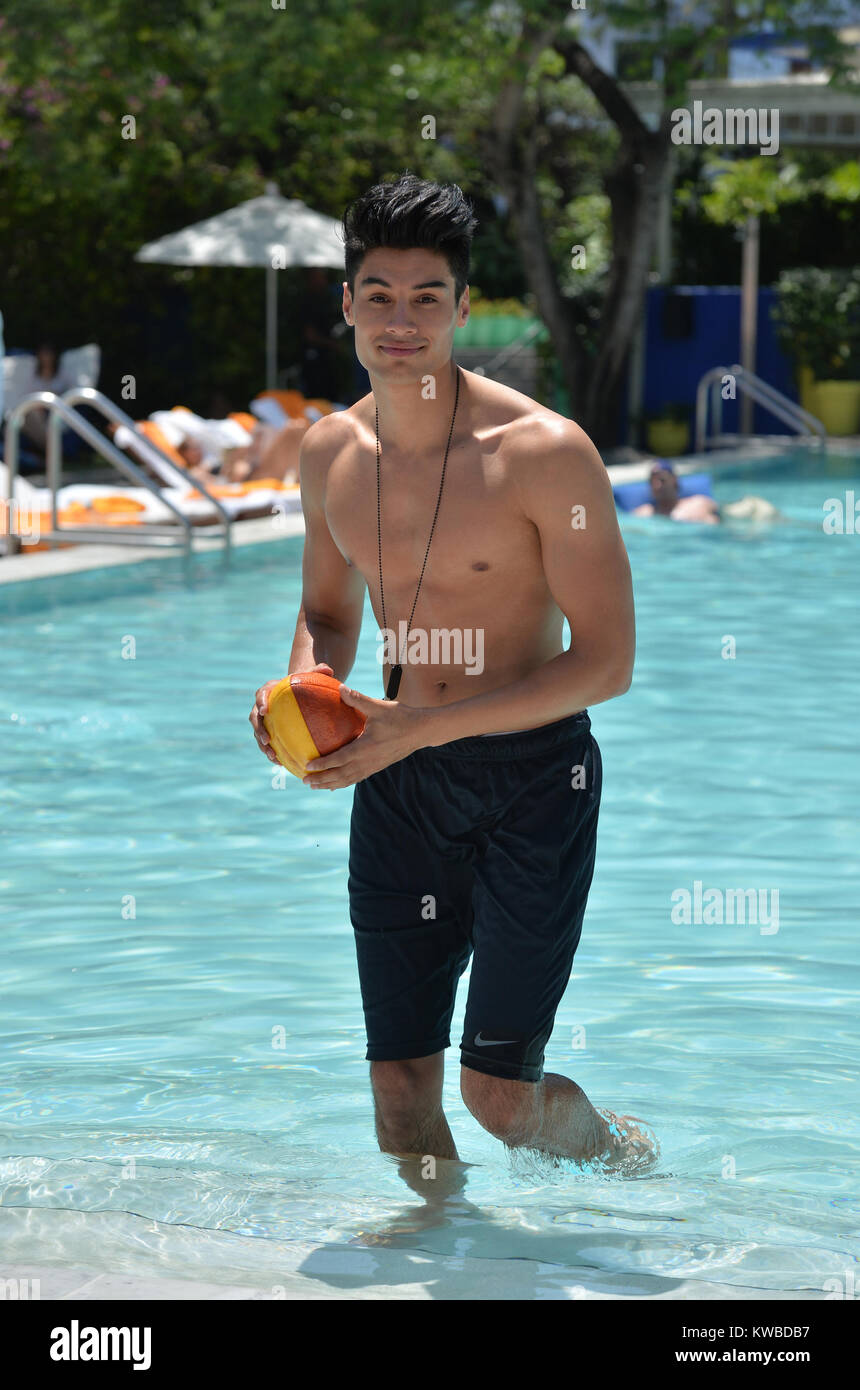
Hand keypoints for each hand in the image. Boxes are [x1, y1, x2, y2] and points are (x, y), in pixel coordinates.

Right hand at [249, 663, 333, 763]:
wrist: (295, 694)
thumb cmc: (303, 684)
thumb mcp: (310, 676)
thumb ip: (317, 671)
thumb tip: (329, 670)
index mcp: (268, 691)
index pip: (260, 696)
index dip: (260, 704)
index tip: (264, 711)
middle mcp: (261, 707)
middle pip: (255, 719)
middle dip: (259, 731)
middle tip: (267, 740)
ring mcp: (263, 721)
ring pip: (258, 735)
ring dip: (263, 747)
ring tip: (273, 757)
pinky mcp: (268, 732)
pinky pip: (268, 744)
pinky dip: (273, 753)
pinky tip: (282, 764)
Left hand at [302, 687, 427, 788]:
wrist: (422, 731)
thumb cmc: (401, 718)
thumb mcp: (378, 707)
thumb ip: (358, 699)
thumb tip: (340, 688)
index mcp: (365, 748)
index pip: (339, 759)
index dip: (323, 765)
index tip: (307, 766)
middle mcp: (367, 761)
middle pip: (340, 775)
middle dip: (322, 780)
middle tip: (304, 781)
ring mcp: (373, 766)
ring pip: (348, 780)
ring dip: (331, 784)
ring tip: (315, 786)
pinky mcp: (377, 767)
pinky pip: (357, 778)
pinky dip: (344, 782)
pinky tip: (336, 783)